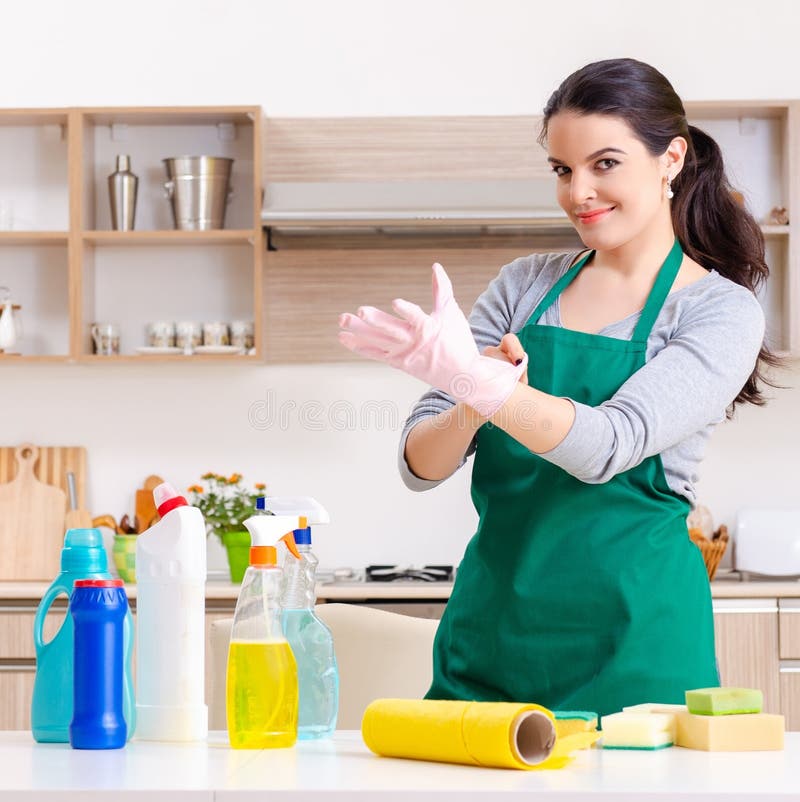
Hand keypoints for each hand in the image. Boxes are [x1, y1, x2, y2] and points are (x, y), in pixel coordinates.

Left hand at [338, 263, 526, 416]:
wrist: (461, 376)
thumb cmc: (458, 342)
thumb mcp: (452, 313)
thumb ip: (442, 289)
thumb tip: (435, 266)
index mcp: (427, 329)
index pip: (415, 317)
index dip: (406, 310)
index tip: (396, 302)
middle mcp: (412, 342)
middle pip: (389, 330)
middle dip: (373, 321)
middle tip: (359, 312)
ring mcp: (402, 354)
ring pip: (377, 341)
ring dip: (358, 331)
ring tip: (342, 321)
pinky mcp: (397, 362)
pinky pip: (375, 354)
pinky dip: (360, 346)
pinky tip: (345, 338)